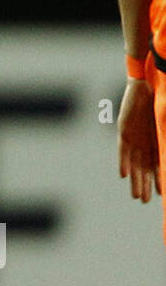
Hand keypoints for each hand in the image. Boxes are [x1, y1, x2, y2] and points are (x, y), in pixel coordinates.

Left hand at [118, 79, 159, 202]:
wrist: (146, 84)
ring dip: (135, 179)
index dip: (159, 179)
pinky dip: (124, 162)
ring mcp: (133, 137)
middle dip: (144, 185)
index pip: (157, 165)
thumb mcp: (165, 123)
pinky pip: (123, 150)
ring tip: (136, 195)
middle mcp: (144, 142)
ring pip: (134, 164)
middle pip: (143, 169)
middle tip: (145, 201)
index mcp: (156, 141)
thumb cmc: (160, 101)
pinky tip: (124, 175)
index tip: (162, 195)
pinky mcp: (123, 130)